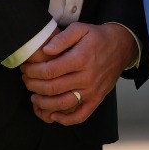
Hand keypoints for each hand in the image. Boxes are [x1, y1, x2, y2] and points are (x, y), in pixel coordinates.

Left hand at [20, 21, 136, 124]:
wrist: (122, 46)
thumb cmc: (98, 37)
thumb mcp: (80, 29)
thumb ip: (62, 38)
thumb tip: (46, 50)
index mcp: (81, 59)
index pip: (49, 71)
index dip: (32, 72)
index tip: (26, 68)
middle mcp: (87, 77)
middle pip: (52, 88)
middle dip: (33, 86)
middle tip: (26, 80)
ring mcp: (92, 90)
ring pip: (62, 104)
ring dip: (43, 103)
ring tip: (34, 96)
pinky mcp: (97, 98)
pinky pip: (80, 115)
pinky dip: (65, 119)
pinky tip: (53, 114)